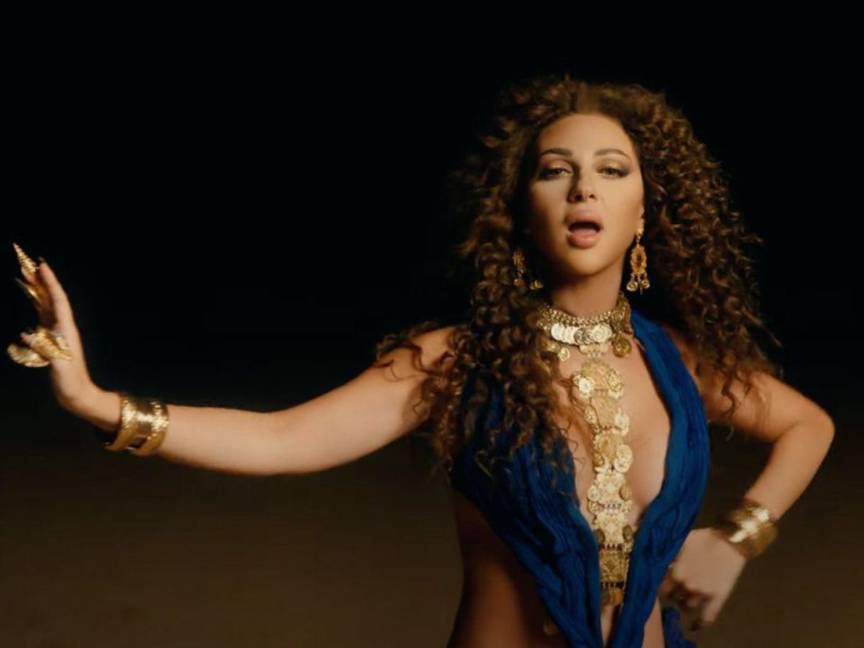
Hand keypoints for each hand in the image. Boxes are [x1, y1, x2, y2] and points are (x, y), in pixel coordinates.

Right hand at [14, 256, 96, 411]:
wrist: (78, 395)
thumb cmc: (70, 382)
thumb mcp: (59, 366)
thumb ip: (45, 350)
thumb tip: (27, 334)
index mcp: (67, 330)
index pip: (59, 301)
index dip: (51, 284)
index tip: (42, 266)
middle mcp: (64, 328)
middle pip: (52, 299)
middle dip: (41, 281)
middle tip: (28, 263)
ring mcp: (59, 334)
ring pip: (48, 306)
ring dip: (39, 291)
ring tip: (28, 275)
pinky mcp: (54, 341)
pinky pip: (44, 317)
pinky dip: (38, 306)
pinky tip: (33, 300)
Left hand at [658, 527, 747, 630]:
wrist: (729, 541)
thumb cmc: (702, 538)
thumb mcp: (678, 542)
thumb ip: (665, 555)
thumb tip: (649, 558)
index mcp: (674, 572)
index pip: (660, 588)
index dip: (660, 587)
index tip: (661, 584)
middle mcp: (686, 586)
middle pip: (672, 598)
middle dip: (672, 594)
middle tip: (674, 589)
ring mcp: (702, 594)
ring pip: (687, 607)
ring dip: (684, 603)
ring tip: (685, 597)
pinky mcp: (717, 599)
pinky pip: (707, 618)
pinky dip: (700, 624)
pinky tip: (694, 627)